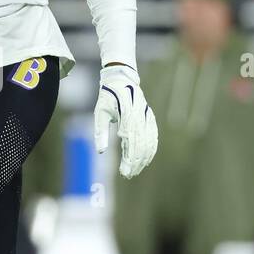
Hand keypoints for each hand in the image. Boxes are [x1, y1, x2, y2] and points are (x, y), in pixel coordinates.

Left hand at [94, 63, 157, 178]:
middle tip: (129, 175)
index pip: (130, 142)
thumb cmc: (107, 96)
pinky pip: (154, 136)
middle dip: (136, 162)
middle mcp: (139, 117)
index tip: (125, 172)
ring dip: (144, 158)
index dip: (129, 159)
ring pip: (149, 142)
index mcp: (127, 116)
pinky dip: (151, 148)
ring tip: (136, 170)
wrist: (121, 78)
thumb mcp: (99, 112)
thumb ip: (100, 131)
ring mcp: (147, 117)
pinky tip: (147, 159)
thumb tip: (101, 151)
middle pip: (141, 145)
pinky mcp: (150, 117)